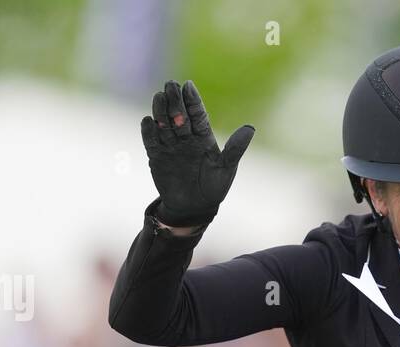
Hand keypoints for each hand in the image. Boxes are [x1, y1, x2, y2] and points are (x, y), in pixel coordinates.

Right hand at [141, 79, 254, 227]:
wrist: (194, 208)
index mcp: (203, 137)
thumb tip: (251, 128)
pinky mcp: (156, 156)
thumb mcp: (226, 169)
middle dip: (175, 100)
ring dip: (160, 111)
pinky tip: (148, 121)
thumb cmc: (214, 187)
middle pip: (179, 114)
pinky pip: (150, 141)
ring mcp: (170, 145)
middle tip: (171, 85)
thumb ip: (235, 149)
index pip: (197, 114)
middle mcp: (185, 137)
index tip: (188, 86)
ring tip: (158, 97)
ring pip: (163, 124)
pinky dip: (148, 131)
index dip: (193, 100)